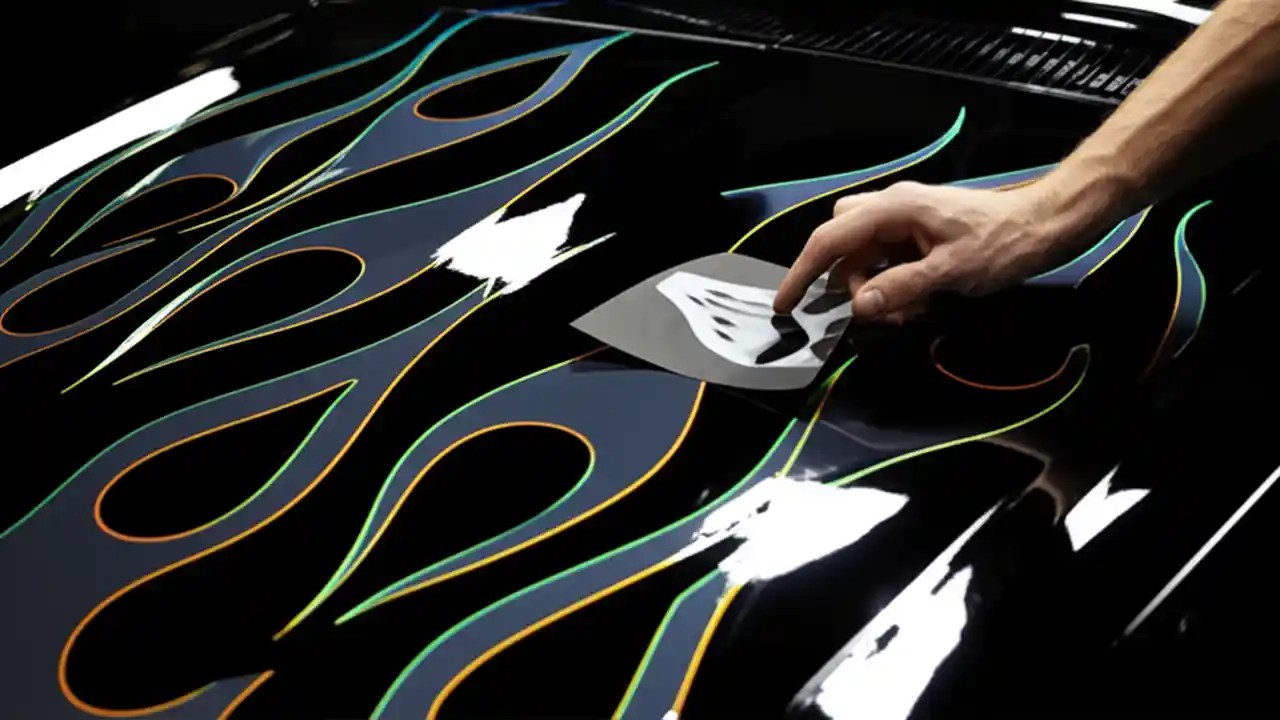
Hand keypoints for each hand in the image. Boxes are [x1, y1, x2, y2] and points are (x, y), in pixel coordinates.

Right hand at [773, 181, 1085, 321]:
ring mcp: (907, 218)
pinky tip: (918, 301)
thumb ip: (901, 288)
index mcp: (895, 209)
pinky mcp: (921, 231)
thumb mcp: (952, 272)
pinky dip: (892, 281)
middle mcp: (894, 207)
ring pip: (864, 251)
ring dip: (872, 284)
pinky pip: (888, 256)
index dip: (802, 273)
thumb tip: (858, 305)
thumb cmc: (1005, 242)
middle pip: (841, 239)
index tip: (785, 306)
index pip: (831, 240)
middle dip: (845, 278)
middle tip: (872, 310)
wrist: (1048, 223)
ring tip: (905, 311)